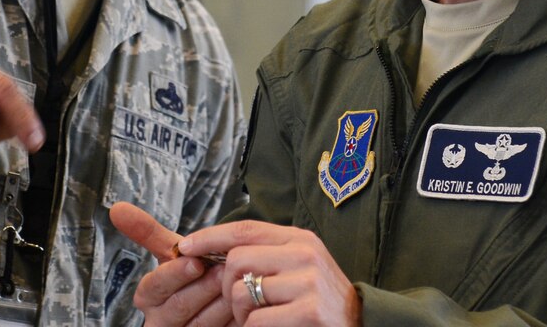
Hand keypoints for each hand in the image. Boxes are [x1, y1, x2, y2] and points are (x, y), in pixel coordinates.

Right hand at [111, 201, 234, 326]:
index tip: (196, 262)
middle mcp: (159, 321)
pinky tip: (245, 304)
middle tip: (223, 271)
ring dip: (221, 303)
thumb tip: (116, 207)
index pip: (155, 287)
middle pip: (179, 306)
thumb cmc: (190, 274)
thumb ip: (147, 232)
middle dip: (202, 287)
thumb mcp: (170, 254)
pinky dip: (233, 320)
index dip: (175, 274)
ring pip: (201, 324)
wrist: (211, 303)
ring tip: (238, 283)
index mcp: (149, 296)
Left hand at [180, 220, 360, 325]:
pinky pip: (256, 321)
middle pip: (236, 261)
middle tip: (243, 306)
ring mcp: (307, 282)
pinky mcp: (307, 312)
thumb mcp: (301, 266)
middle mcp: (304, 254)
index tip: (186, 246)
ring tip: (263, 320)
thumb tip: (217, 252)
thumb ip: (268, 254)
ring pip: (242, 293)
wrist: (361, 325)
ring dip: (242, 315)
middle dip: (229, 287)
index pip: (245, 229)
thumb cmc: (322, 301)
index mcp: (300, 239)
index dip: (210, 236)